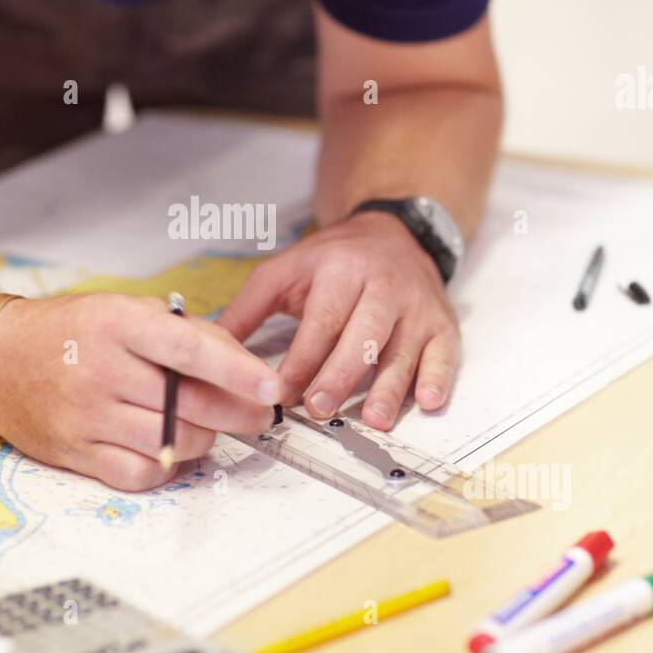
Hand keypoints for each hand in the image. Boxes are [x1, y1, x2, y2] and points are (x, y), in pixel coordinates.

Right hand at [0, 293, 280, 489]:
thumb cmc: (68, 331)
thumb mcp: (124, 309)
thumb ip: (183, 332)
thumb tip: (241, 365)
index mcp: (116, 323)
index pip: (187, 349)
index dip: (236, 370)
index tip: (270, 388)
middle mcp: (99, 369)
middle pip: (187, 404)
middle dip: (237, 413)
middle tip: (257, 414)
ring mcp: (85, 415)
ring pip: (171, 443)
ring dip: (204, 439)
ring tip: (206, 424)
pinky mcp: (75, 453)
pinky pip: (139, 474)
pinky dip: (167, 467)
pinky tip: (171, 448)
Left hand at [216, 211, 459, 428]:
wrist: (394, 233)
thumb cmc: (335, 260)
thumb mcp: (286, 271)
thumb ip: (248, 309)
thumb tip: (209, 347)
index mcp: (342, 270)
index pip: (321, 320)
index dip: (302, 360)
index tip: (282, 392)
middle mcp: (384, 286)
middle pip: (364, 335)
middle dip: (341, 376)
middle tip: (320, 409)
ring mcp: (417, 307)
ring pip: (404, 349)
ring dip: (390, 387)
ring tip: (374, 419)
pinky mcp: (442, 324)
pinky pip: (444, 353)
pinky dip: (438, 377)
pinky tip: (428, 400)